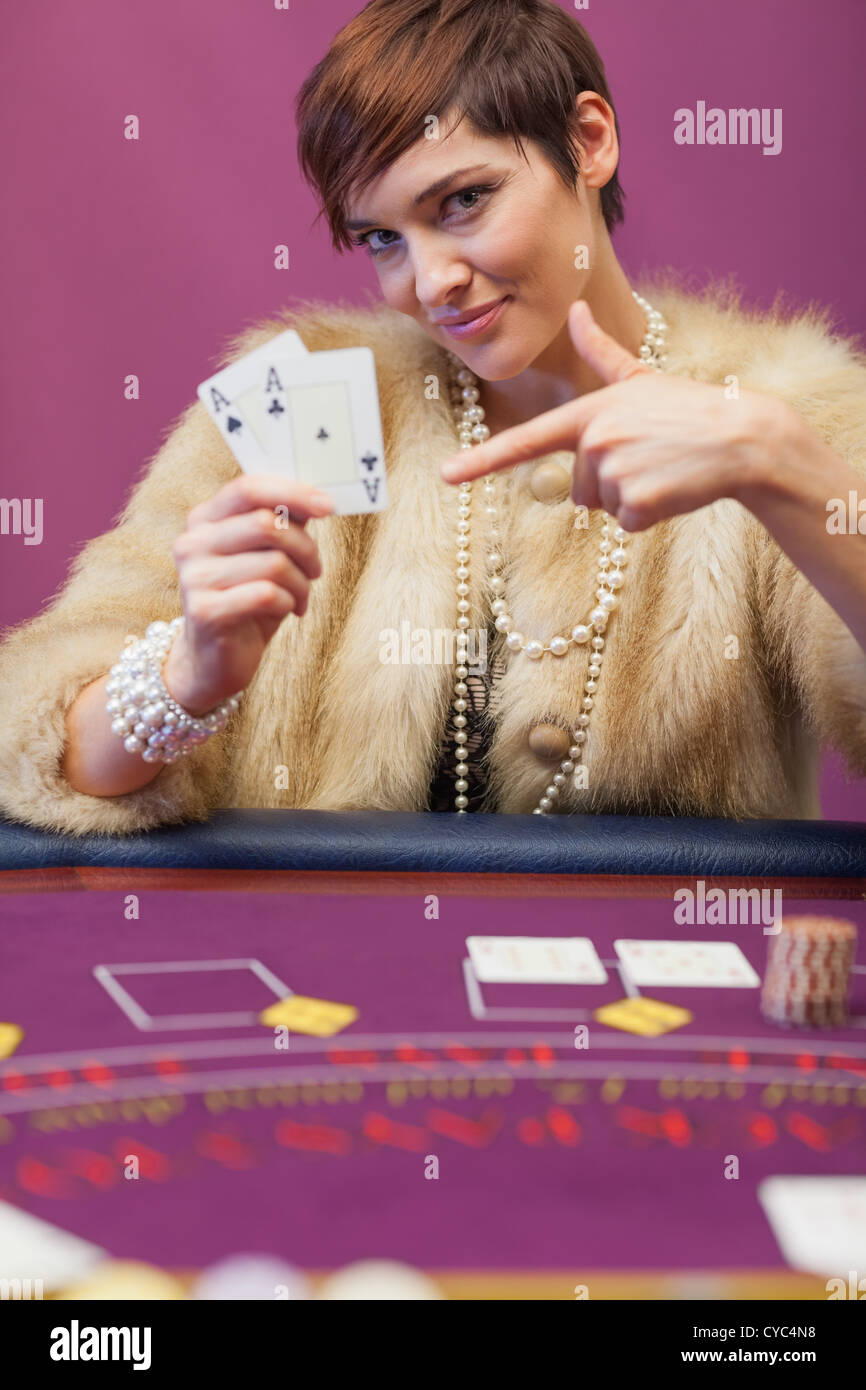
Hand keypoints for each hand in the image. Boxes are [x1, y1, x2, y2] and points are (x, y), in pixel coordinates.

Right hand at [164, 475, 333, 713]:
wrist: (214, 661)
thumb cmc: (247, 602)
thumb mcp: (265, 556)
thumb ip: (282, 523)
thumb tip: (317, 496)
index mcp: (203, 520)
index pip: (248, 488)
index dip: (292, 492)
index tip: (327, 505)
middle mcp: (191, 543)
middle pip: (266, 524)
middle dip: (305, 548)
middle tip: (316, 569)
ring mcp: (194, 578)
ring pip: (274, 563)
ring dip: (301, 583)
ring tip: (299, 597)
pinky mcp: (205, 611)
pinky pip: (268, 594)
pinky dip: (289, 602)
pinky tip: (287, 611)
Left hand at [440, 299, 783, 531]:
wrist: (741, 438)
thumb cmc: (687, 408)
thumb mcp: (639, 377)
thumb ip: (598, 352)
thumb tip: (576, 310)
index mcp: (589, 413)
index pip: (525, 441)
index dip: (481, 460)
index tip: (445, 474)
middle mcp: (594, 442)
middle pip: (575, 487)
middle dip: (607, 481)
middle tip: (648, 456)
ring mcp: (613, 474)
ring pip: (600, 506)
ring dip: (629, 496)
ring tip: (662, 468)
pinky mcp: (635, 505)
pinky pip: (626, 523)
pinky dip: (649, 514)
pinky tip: (671, 488)